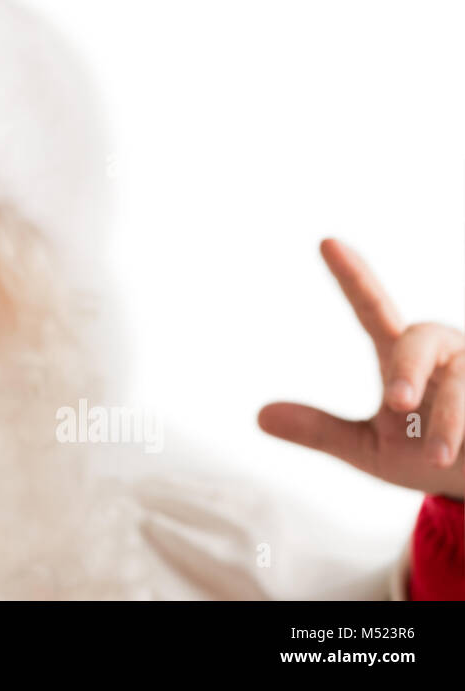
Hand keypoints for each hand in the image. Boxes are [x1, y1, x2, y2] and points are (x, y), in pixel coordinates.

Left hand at [258, 238, 464, 498]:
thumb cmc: (429, 461)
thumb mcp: (371, 450)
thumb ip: (321, 430)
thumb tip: (259, 416)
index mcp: (402, 356)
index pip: (372, 309)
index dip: (352, 277)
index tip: (326, 242)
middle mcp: (442, 352)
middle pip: (419, 338)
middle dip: (409, 369)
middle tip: (396, 401)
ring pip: (460, 379)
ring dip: (448, 421)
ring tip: (437, 456)